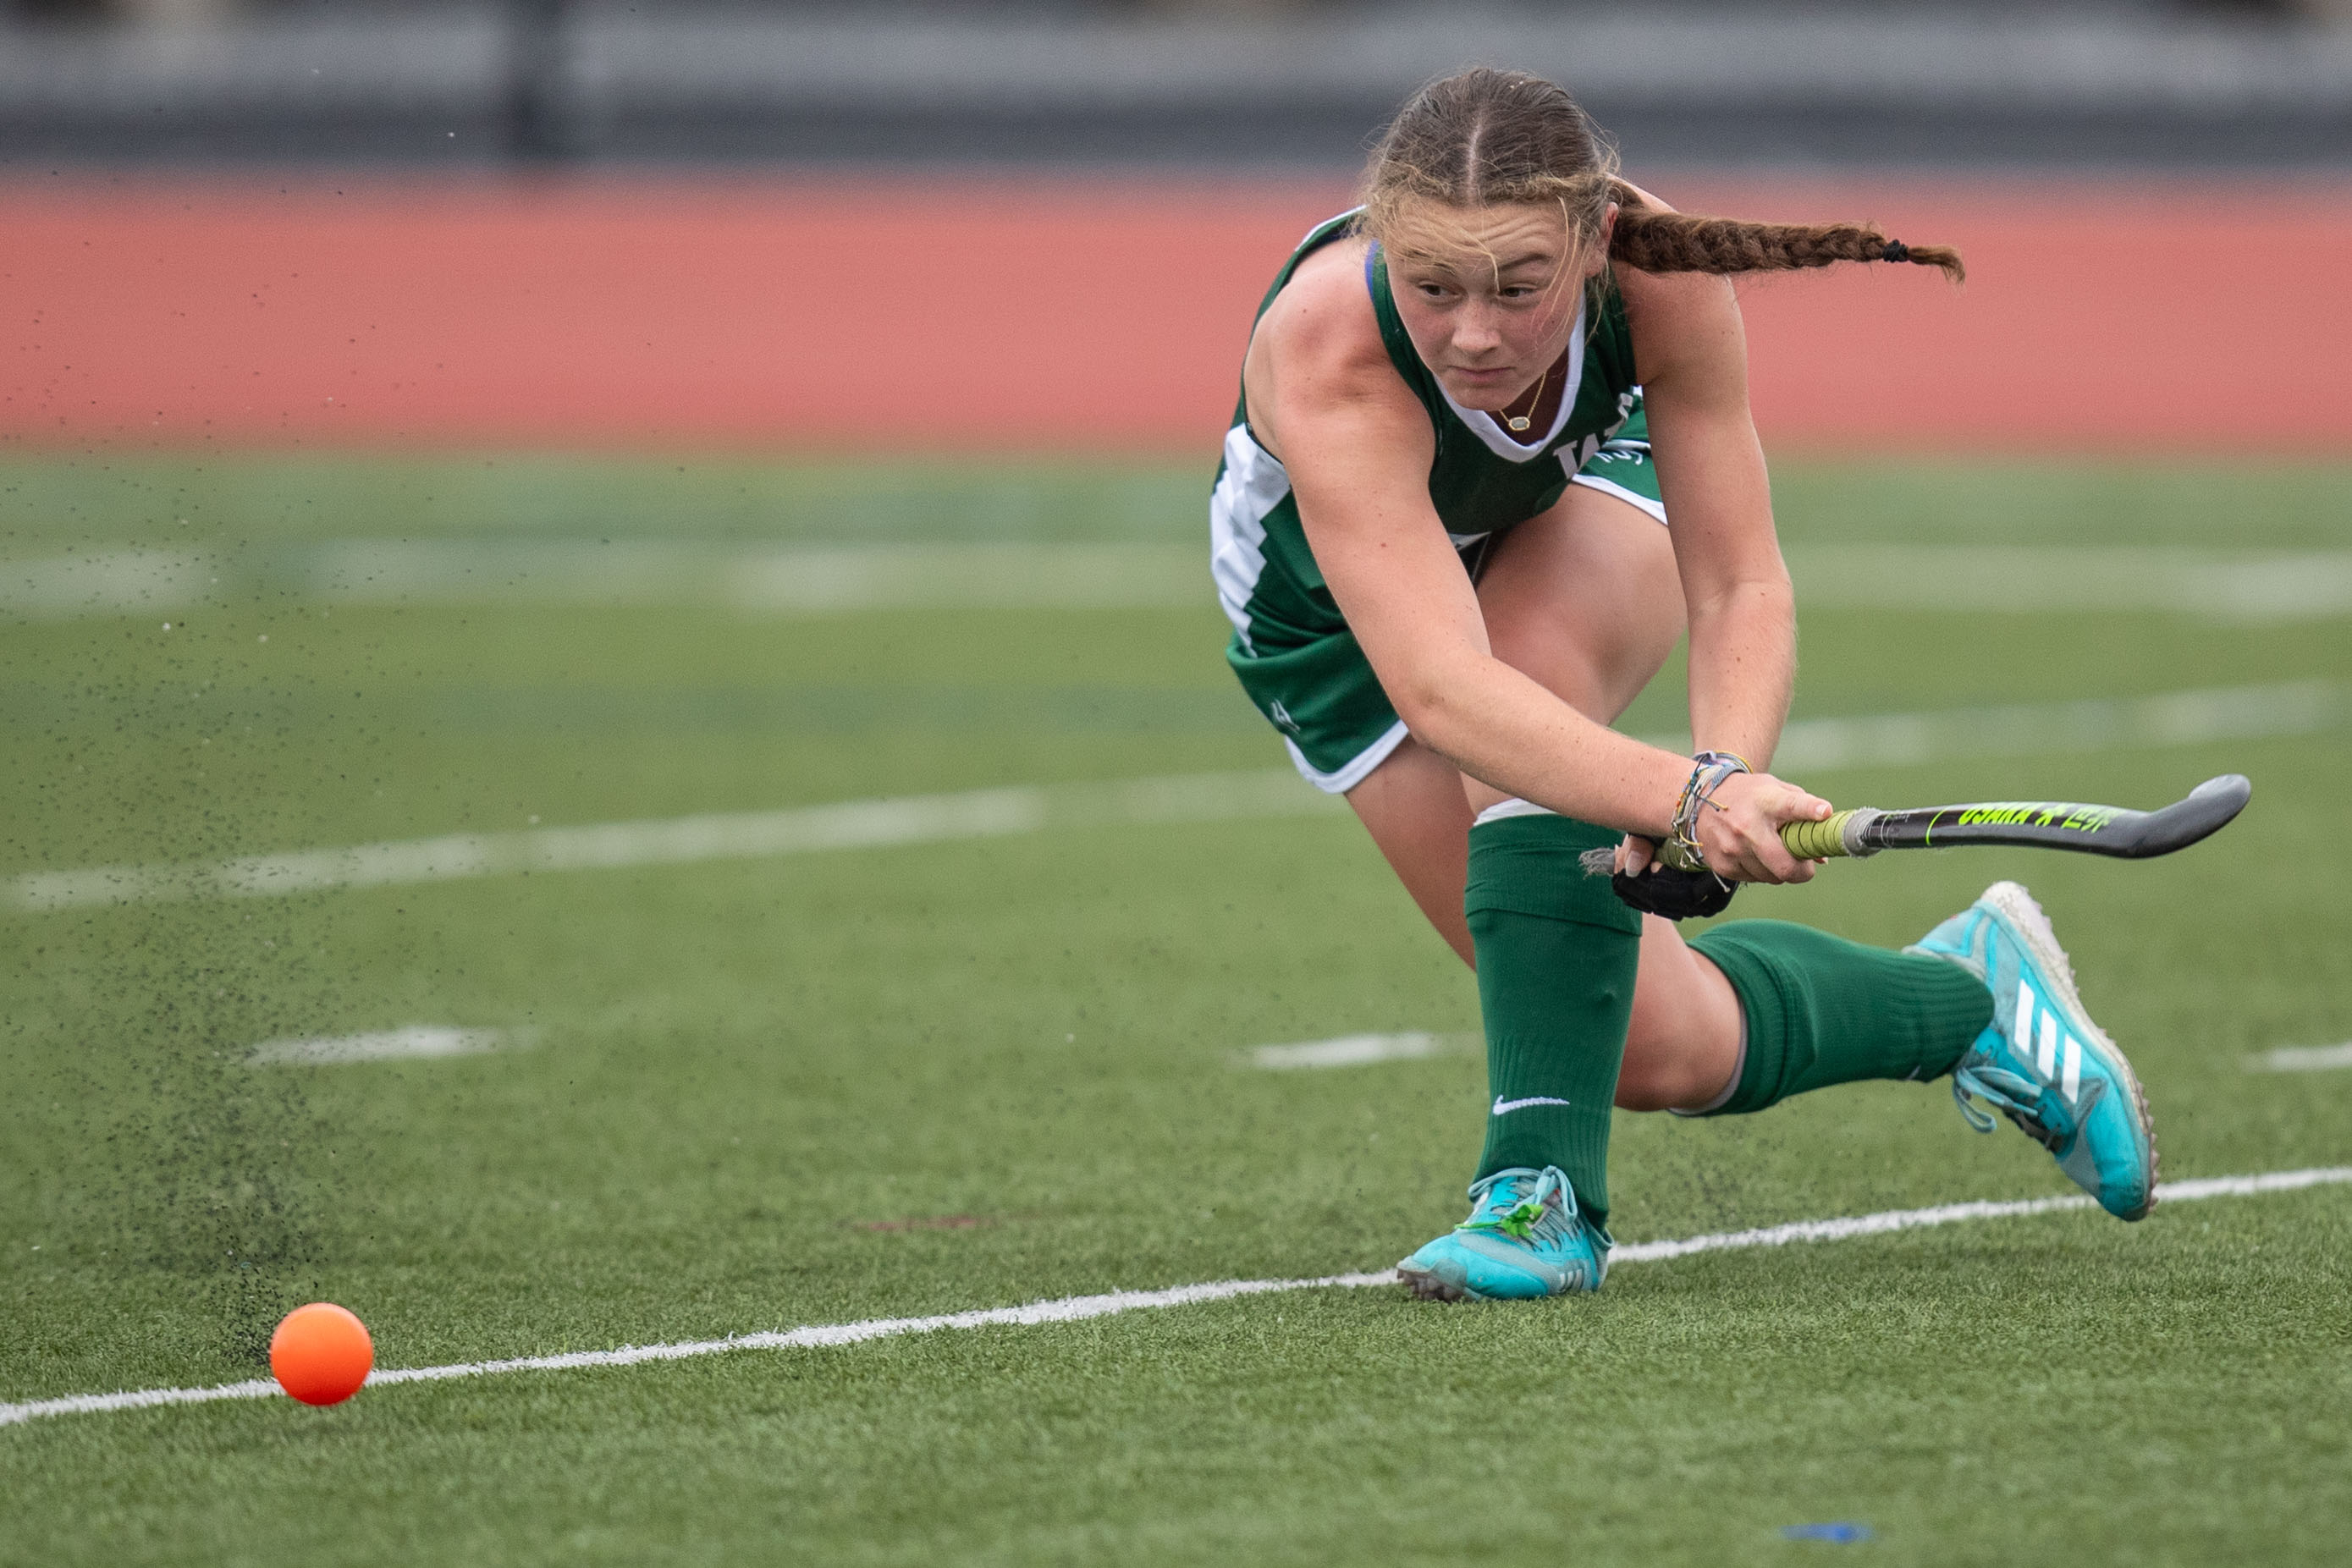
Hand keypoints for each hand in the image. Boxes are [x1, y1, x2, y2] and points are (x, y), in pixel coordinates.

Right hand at [1692, 772, 1832, 883]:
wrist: (1699, 801)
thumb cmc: (1748, 796)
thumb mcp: (1775, 790)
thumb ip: (1803, 813)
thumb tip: (1820, 854)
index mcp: (1766, 801)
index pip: (1791, 806)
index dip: (1809, 810)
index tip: (1823, 812)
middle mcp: (1747, 826)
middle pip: (1786, 865)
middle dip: (1802, 872)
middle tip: (1804, 865)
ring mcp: (1732, 849)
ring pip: (1773, 878)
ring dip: (1779, 869)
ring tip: (1771, 851)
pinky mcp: (1723, 865)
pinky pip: (1755, 879)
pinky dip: (1760, 871)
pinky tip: (1752, 853)